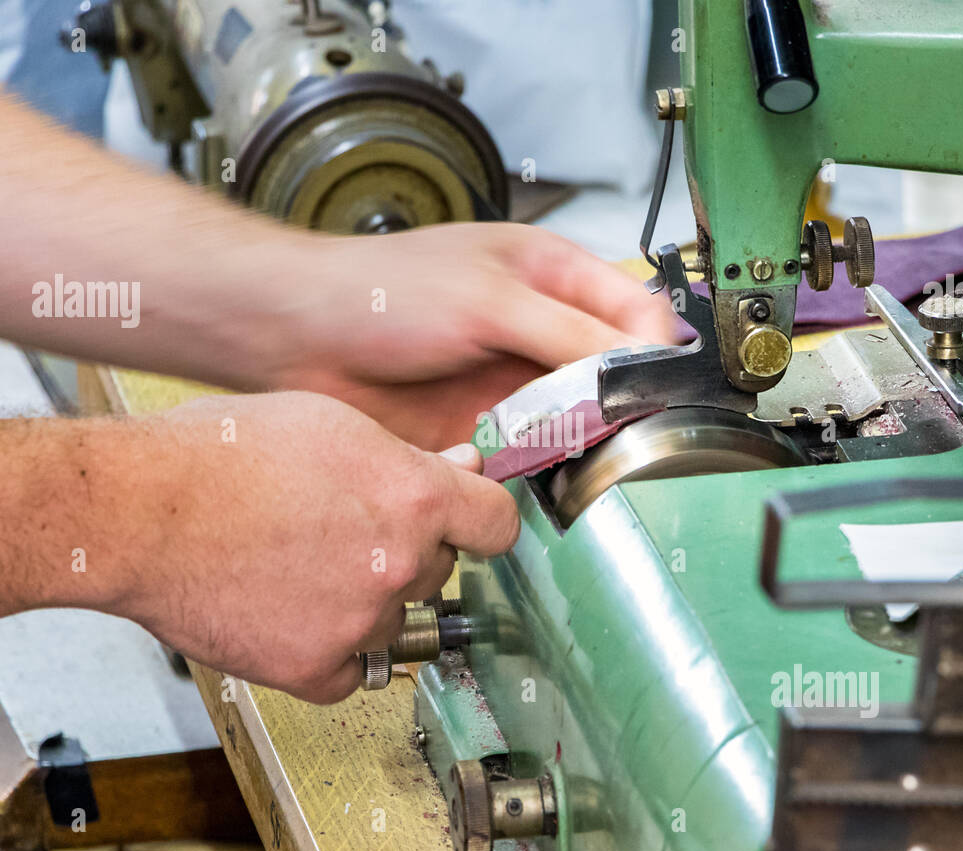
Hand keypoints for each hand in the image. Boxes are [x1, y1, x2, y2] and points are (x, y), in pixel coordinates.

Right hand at [116, 393, 518, 703]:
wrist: (138, 511)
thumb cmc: (217, 453)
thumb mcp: (329, 424)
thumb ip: (404, 458)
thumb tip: (458, 470)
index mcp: (415, 497)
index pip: (497, 524)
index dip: (480, 522)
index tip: (468, 526)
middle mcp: (399, 564)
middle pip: (437, 571)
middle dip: (402, 552)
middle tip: (341, 532)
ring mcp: (360, 622)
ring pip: (390, 620)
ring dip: (360, 602)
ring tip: (296, 566)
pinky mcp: (313, 668)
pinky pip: (350, 671)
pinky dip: (326, 652)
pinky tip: (288, 613)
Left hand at [258, 222, 675, 450]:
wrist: (300, 339)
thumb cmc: (381, 291)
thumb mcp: (491, 301)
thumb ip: (569, 332)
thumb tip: (642, 358)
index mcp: (550, 274)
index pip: (632, 310)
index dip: (655, 347)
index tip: (663, 385)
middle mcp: (538, 328)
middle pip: (610, 370)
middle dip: (621, 399)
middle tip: (622, 426)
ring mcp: (511, 380)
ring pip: (576, 417)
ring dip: (581, 436)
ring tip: (575, 446)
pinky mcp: (484, 426)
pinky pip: (532, 452)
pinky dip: (540, 463)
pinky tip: (533, 464)